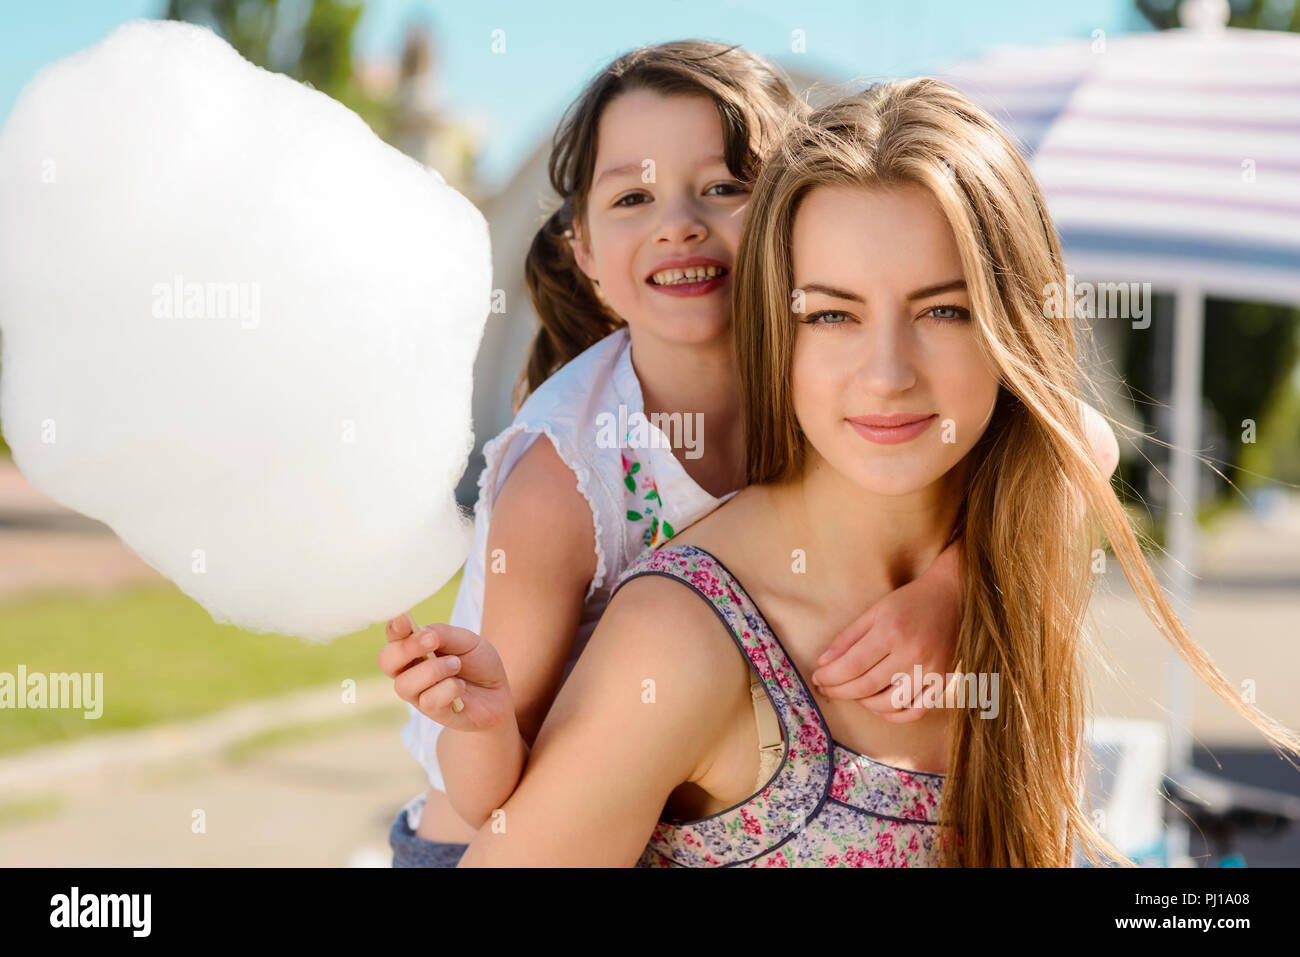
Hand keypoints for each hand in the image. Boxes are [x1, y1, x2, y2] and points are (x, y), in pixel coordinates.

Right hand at [377, 612, 513, 730]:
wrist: (500, 691)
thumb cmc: (478, 663)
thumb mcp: (466, 640)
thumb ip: (443, 634)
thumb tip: (421, 632)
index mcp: (415, 649)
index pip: (393, 637)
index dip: (394, 628)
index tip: (405, 620)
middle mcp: (410, 671)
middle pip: (386, 661)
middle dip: (406, 649)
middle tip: (431, 641)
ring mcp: (419, 694)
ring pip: (404, 685)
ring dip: (433, 670)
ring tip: (456, 664)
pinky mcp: (434, 713)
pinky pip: (429, 701)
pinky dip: (448, 689)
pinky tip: (461, 686)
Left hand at [809, 539, 962, 723]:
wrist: (953, 597)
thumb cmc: (909, 602)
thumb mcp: (875, 611)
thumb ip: (848, 638)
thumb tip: (823, 663)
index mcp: (891, 632)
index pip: (852, 665)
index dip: (830, 677)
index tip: (817, 678)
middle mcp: (912, 654)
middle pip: (867, 686)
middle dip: (840, 691)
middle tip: (827, 689)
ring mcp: (930, 670)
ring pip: (890, 703)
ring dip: (864, 704)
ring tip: (853, 694)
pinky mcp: (943, 681)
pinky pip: (917, 710)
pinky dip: (895, 715)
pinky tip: (880, 707)